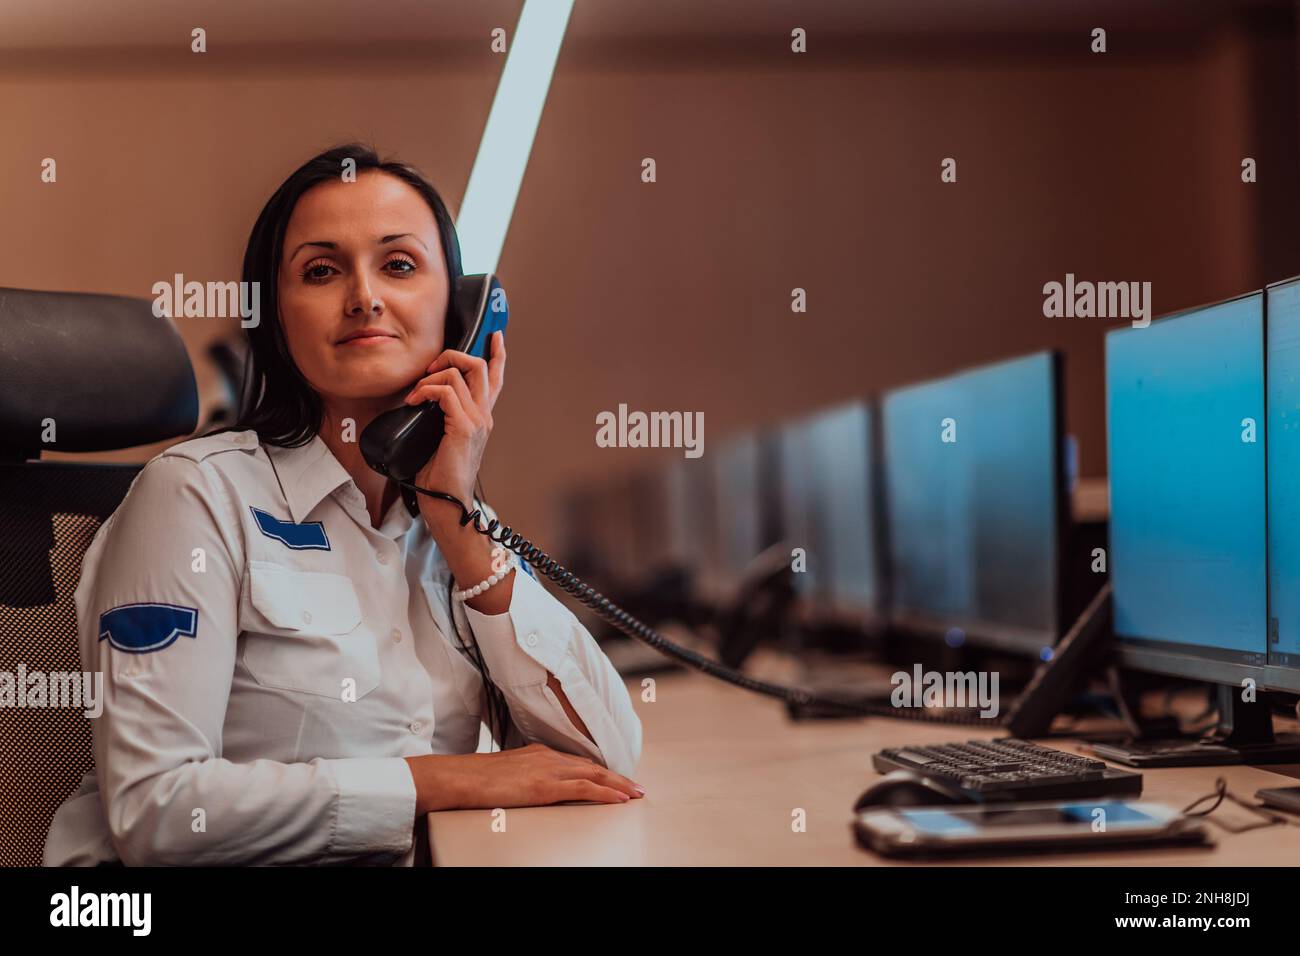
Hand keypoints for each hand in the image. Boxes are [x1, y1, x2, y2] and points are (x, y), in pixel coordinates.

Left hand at [403, 330, 505, 508]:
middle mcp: (484, 416)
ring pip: (461, 374)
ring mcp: (477, 421)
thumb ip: (443, 416)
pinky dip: (426, 390)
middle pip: (480, 366)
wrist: (446, 500)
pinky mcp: (464, 427)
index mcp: (482, 417)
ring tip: (416, 393)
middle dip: (452, 356)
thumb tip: (422, 398)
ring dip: (432, 377)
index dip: (497, 354)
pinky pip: (446, 392)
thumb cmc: (440, 474)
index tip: (495, 335)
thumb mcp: (443, 437)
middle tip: (431, 368)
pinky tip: (414, 401)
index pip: (496, 379)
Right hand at [404, 743, 644, 814]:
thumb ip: (526, 775)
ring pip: (594, 775)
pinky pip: (584, 789)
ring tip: (636, 793)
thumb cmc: (477, 778)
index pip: (578, 762)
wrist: (461, 777)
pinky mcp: (546, 785)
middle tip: (637, 786)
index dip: (600, 770)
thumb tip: (533, 785)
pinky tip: (619, 799)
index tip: (616, 778)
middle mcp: (549, 757)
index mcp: (540, 753)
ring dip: (619, 784)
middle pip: (593, 766)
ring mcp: (549, 770)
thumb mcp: (507, 773)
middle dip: (617, 776)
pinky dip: (606, 793)